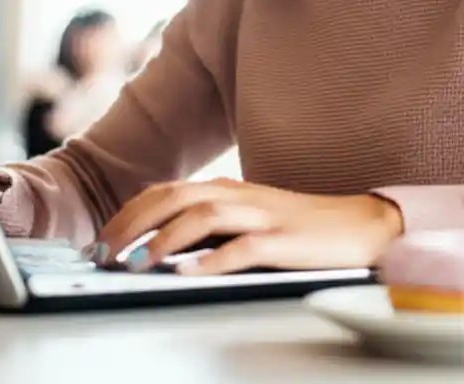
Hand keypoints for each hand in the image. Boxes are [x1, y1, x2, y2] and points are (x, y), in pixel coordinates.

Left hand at [94, 179, 403, 275]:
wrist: (362, 223)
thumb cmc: (301, 227)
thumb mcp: (248, 217)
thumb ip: (210, 224)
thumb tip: (159, 245)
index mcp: (226, 188)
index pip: (164, 192)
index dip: (128, 214)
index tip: (101, 239)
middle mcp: (238, 194)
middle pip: (173, 198)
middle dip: (131, 225)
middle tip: (103, 252)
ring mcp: (261, 215)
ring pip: (201, 217)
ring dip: (162, 241)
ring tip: (135, 263)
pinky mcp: (284, 241)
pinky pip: (242, 249)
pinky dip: (211, 261)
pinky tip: (187, 274)